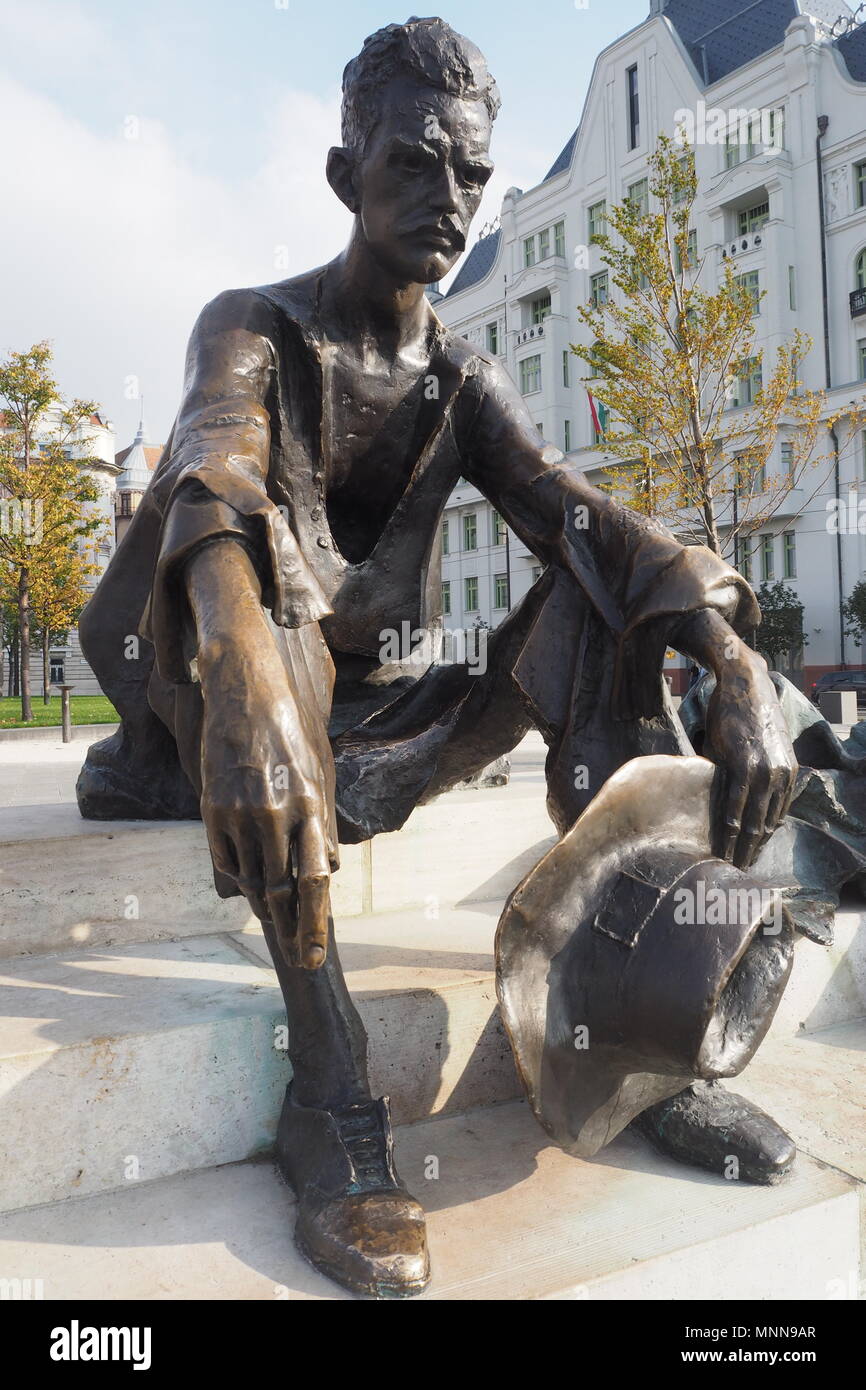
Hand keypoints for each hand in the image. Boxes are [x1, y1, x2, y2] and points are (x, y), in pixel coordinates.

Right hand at [197, 630, 332, 968]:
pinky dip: (240, 878)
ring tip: (276, 924)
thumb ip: (324, 824)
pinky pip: (226, 861)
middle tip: (298, 959)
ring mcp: (243, 813)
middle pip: (284, 891)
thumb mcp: (321, 775)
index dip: (315, 925)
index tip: (314, 956)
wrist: (245, 696)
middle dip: (292, 932)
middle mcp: (278, 814)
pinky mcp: (214, 809)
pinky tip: (249, 885)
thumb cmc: (289, 736)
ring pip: (253, 880)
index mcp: (312, 807)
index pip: (315, 881)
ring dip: (266, 907)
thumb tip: (327, 868)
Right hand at [704, 650, 797, 867]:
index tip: (749, 858)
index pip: (776, 818)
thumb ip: (751, 774)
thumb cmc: (746, 714)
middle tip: (739, 871)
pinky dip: (729, 824)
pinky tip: (722, 839)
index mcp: (788, 774)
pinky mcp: (744, 762)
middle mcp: (781, 776)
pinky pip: (736, 801)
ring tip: (728, 863)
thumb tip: (734, 794)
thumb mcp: (760, 748)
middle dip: (752, 851)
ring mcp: (764, 770)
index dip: (762, 841)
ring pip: (752, 818)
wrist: (745, 684)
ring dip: (740, 845)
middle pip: (766, 824)